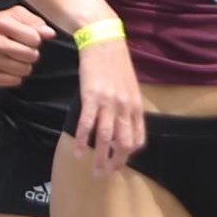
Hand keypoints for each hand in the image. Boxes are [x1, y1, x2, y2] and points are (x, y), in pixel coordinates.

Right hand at [0, 6, 54, 87]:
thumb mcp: (13, 16)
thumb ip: (34, 22)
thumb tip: (50, 33)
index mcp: (0, 23)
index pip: (35, 38)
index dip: (34, 39)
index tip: (26, 38)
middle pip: (30, 55)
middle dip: (30, 53)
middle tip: (20, 49)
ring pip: (24, 70)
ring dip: (23, 65)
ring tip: (13, 58)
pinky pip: (14, 81)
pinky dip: (14, 75)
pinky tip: (6, 67)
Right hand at [72, 39, 143, 176]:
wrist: (104, 42)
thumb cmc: (115, 64)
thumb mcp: (129, 87)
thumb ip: (127, 107)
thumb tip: (122, 124)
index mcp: (136, 107)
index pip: (137, 139)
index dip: (128, 154)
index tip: (119, 162)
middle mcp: (125, 108)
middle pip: (123, 143)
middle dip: (115, 162)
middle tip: (105, 174)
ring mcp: (109, 103)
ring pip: (106, 138)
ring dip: (100, 157)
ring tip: (94, 170)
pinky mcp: (91, 97)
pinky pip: (87, 124)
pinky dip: (82, 140)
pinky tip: (78, 152)